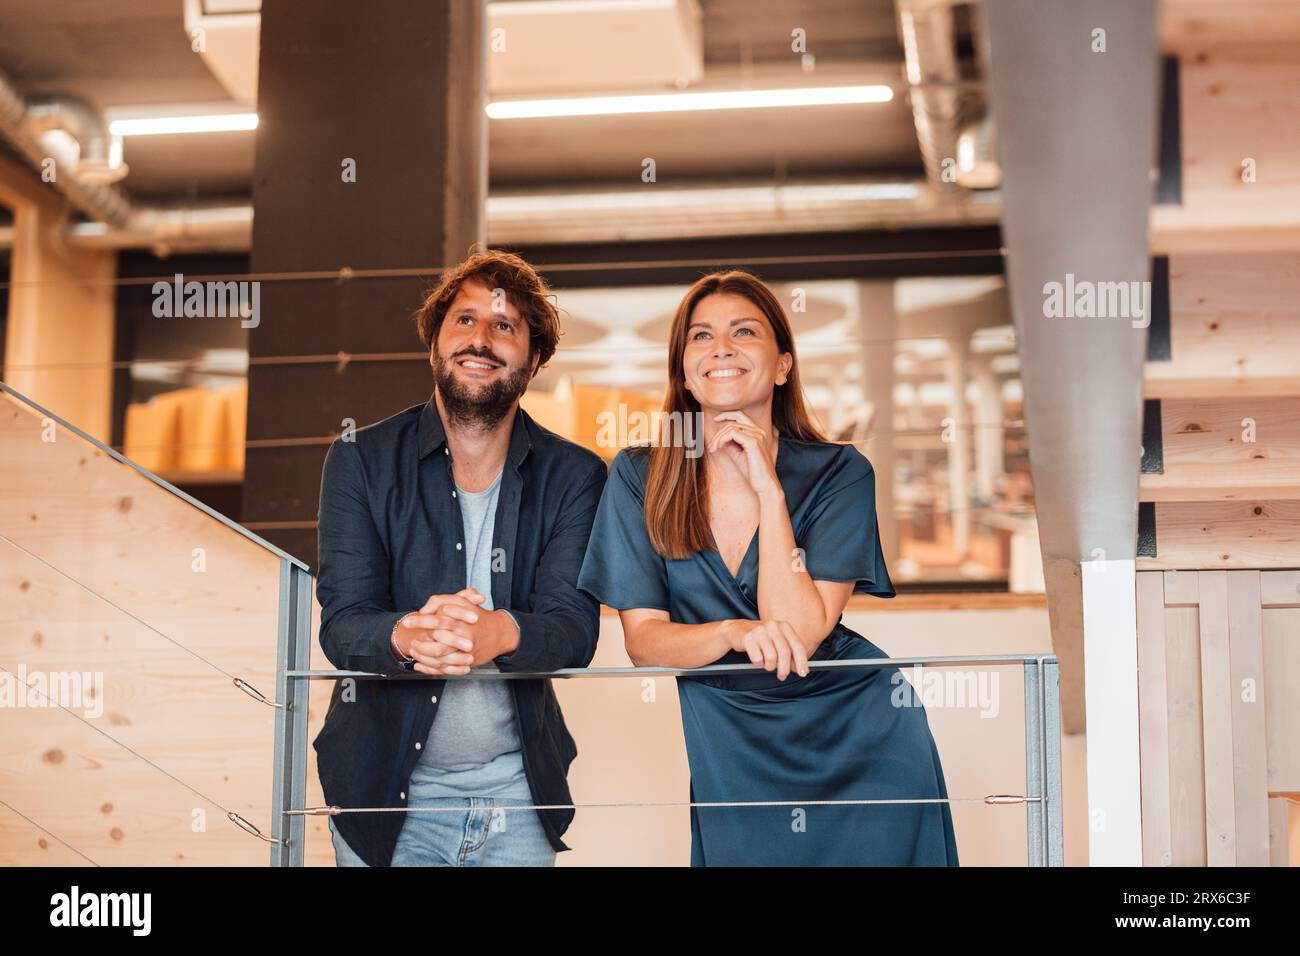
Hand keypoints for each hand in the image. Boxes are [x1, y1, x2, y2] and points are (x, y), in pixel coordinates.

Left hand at [399, 588, 520, 674]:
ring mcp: (466, 647)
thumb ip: (441, 601)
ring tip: (414, 651)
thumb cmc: (479, 616)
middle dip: (420, 642)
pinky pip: (446, 666)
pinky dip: (431, 667)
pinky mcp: (468, 659)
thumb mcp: (462, 602)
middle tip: (411, 641)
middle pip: (436, 638)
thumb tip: (424, 609)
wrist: (501, 633)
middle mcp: (464, 632)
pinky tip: (420, 665)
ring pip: (440, 654)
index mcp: (461, 617)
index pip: (436, 618)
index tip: (407, 622)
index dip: (419, 621)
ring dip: (424, 654)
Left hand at [707, 411, 780, 497]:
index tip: (715, 420)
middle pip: (734, 420)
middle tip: (711, 445)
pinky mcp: (753, 443)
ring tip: (713, 449)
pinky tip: (717, 448)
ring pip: (731, 427)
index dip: (726, 415)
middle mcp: (759, 431)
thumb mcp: (738, 454)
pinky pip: (732, 433)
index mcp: (758, 433)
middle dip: (719, 430)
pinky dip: (721, 439)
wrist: (765, 485)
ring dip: (718, 437)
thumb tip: (718, 436)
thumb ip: (730, 443)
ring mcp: (757, 436)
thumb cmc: (753, 472)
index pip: (740, 415)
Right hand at [726, 619, 808, 680]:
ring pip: (771, 658)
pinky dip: (758, 663)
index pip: (797, 646)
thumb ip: (789, 653)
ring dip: (769, 666)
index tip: (803, 673)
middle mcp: (773, 626)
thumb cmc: (760, 638)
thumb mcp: (777, 642)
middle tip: (782, 676)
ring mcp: (760, 631)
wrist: (736, 630)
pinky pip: (757, 659)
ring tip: (766, 663)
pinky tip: (756, 657)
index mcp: (784, 626)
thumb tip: (800, 669)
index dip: (802, 661)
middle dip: (784, 669)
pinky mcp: (748, 638)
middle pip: (785, 653)